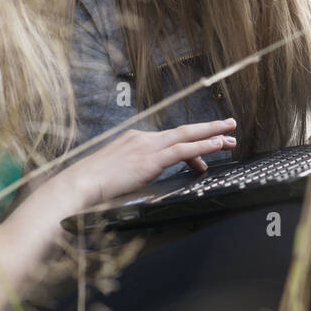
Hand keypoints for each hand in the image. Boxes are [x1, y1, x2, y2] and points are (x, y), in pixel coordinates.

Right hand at [67, 118, 237, 208]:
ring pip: (187, 137)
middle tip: (229, 126)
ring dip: (212, 136)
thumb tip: (139, 181)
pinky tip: (218, 145)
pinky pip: (184, 150)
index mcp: (134, 140)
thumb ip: (130, 173)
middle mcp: (143, 138)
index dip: (189, 145)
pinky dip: (203, 146)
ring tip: (231, 136)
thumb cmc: (91, 185)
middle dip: (208, 129)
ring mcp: (147, 147)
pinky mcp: (151, 159)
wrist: (79, 184)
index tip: (203, 153)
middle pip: (182, 132)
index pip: (168, 140)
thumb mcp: (114, 174)